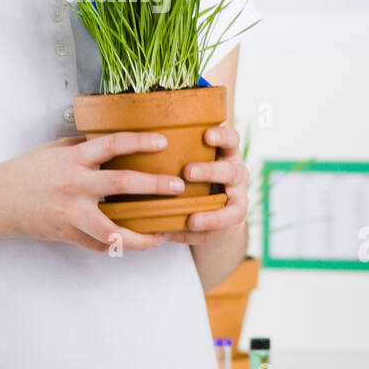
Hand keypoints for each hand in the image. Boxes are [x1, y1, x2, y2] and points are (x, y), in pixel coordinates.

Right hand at [0, 132, 187, 252]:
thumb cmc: (28, 170)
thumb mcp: (55, 150)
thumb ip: (83, 147)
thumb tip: (113, 143)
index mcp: (74, 159)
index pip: (113, 144)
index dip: (140, 142)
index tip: (163, 143)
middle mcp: (75, 184)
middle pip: (122, 184)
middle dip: (154, 185)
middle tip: (178, 187)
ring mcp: (72, 213)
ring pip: (113, 229)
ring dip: (141, 234)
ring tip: (162, 234)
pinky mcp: (68, 233)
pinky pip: (98, 245)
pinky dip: (118, 245)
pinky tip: (135, 243)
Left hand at [157, 123, 248, 245]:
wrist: (214, 208)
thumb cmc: (193, 176)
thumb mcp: (189, 159)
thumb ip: (173, 153)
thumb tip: (130, 142)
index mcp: (225, 154)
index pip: (231, 140)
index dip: (221, 136)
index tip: (205, 134)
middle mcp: (236, 174)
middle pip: (231, 171)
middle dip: (210, 171)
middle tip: (188, 172)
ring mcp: (238, 198)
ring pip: (233, 207)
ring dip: (211, 214)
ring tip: (192, 220)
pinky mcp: (232, 221)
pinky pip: (220, 230)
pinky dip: (200, 233)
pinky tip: (180, 234)